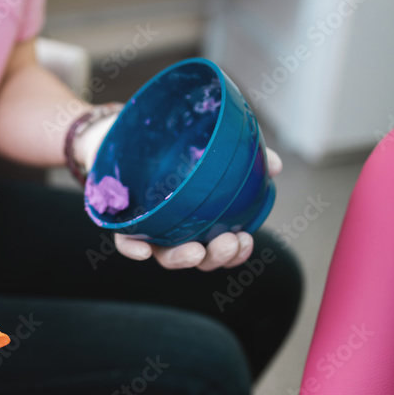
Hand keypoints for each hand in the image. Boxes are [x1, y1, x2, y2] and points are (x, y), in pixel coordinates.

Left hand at [114, 148, 282, 269]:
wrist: (127, 136)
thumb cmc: (174, 150)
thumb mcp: (211, 149)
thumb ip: (242, 158)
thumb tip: (275, 165)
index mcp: (196, 222)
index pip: (217, 248)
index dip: (234, 254)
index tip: (246, 241)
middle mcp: (171, 231)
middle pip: (194, 256)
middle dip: (214, 258)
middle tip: (228, 243)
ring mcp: (145, 228)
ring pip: (163, 253)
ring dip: (181, 258)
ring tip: (196, 252)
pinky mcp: (118, 220)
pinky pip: (124, 240)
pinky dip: (133, 249)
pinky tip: (142, 252)